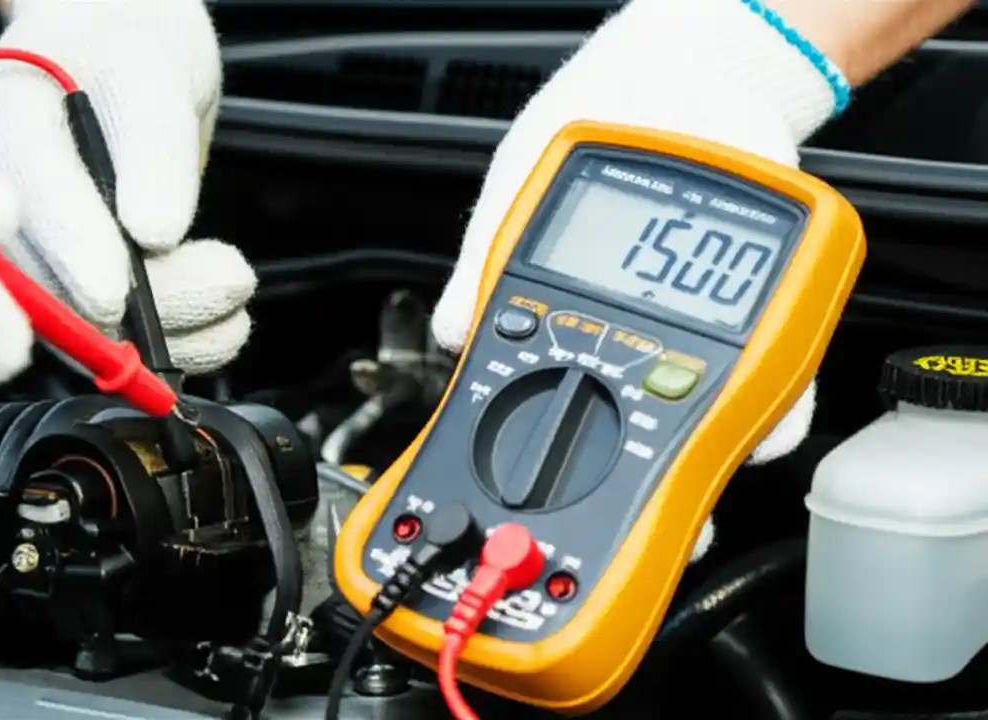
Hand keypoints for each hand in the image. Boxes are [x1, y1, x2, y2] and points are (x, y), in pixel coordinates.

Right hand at [0, 0, 254, 374]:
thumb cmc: (130, 43)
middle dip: (144, 304)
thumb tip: (154, 233)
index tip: (116, 291)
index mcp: (2, 119)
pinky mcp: (68, 281)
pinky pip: (110, 338)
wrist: (122, 49)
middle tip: (230, 279)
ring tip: (235, 295)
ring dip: (172, 332)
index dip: (72, 249)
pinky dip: (175, 346)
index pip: (26, 199)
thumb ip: (155, 147)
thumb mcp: (156, 71)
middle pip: (50, 282)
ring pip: (83, 325)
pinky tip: (221, 326)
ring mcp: (28, 245)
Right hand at [430, 0, 842, 559]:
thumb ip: (481, 270)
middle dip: (663, 502)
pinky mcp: (768, 311)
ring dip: (717, 461)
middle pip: (651, 446)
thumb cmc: (590, 137)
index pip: (559, 424)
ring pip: (716, 424)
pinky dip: (779, 409)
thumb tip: (452, 338)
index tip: (563, 522)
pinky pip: (782, 375)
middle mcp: (641, 347)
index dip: (565, 484)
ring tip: (698, 473)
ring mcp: (706, 338)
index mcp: (570, 332)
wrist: (677, 76)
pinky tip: (764, 417)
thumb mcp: (516, 200)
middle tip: (660, 523)